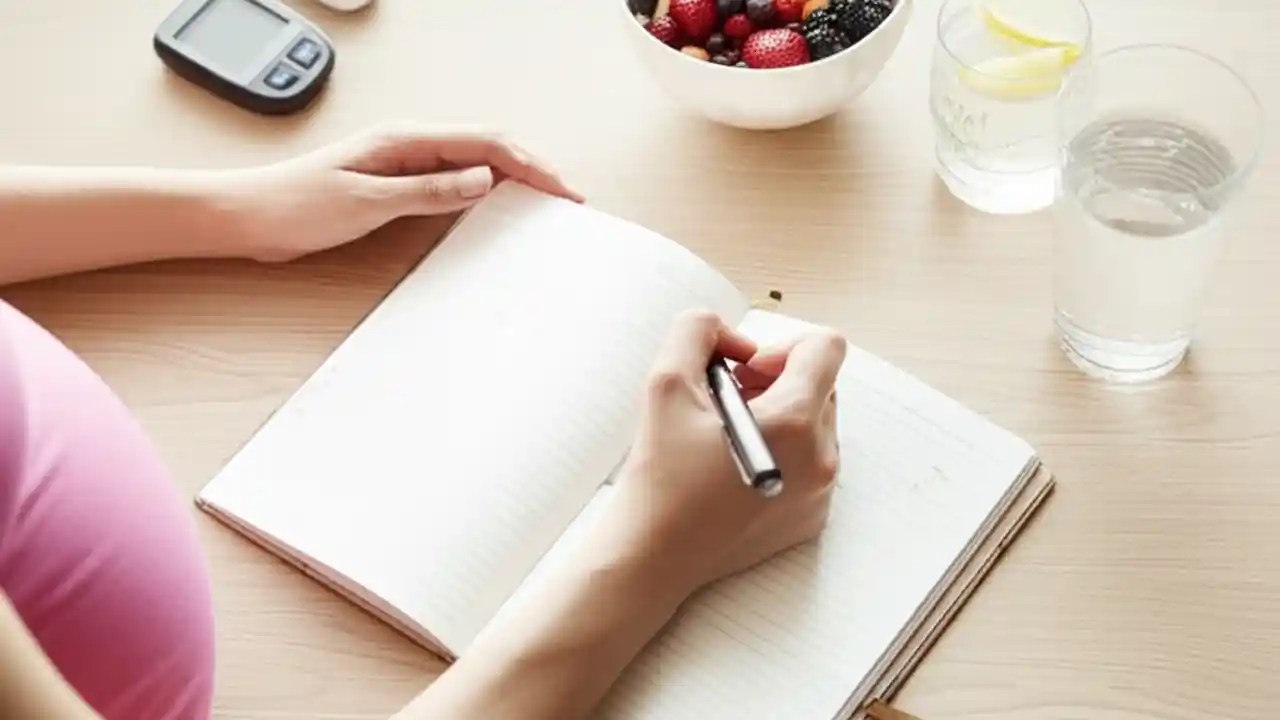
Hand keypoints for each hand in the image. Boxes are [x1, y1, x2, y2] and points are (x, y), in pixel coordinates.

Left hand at [224, 123, 582, 261]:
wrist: (250, 215)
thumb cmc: (296, 203)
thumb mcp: (366, 200)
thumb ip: (427, 190)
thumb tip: (483, 179)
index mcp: (405, 138)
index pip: (486, 143)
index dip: (531, 164)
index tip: (561, 189)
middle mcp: (409, 144)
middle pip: (488, 147)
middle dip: (533, 169)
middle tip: (567, 198)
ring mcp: (405, 163)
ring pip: (475, 163)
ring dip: (513, 179)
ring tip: (545, 203)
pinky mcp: (396, 184)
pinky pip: (453, 182)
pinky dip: (484, 193)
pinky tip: (497, 208)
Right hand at [606, 310, 845, 596]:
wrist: (654, 556)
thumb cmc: (659, 474)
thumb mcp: (667, 382)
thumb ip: (698, 330)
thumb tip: (735, 340)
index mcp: (795, 422)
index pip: (826, 348)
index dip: (782, 345)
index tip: (746, 370)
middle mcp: (821, 459)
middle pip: (821, 386)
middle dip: (777, 381)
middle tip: (729, 400)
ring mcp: (820, 493)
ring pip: (815, 425)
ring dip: (778, 417)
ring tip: (728, 436)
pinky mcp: (811, 519)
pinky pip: (810, 465)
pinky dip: (781, 455)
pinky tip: (735, 470)